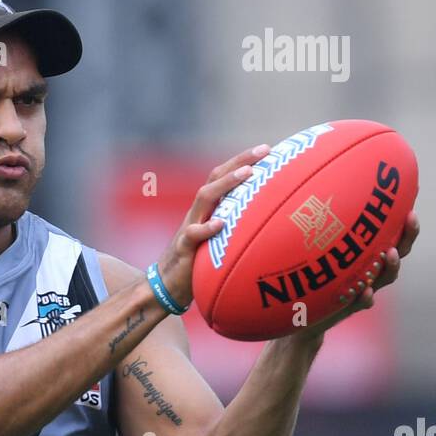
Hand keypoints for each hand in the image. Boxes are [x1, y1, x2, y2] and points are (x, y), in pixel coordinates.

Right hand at [154, 144, 271, 308]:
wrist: (166, 286)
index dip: (243, 160)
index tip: (268, 149)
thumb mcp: (219, 242)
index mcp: (207, 209)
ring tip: (248, 173)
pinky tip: (221, 222)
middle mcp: (198, 212)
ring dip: (226, 183)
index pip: (223, 176)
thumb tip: (269, 226)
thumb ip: (235, 229)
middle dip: (240, 160)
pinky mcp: (183, 248)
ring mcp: (189, 227)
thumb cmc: (198, 265)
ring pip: (205, 198)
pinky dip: (206, 228)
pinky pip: (192, 234)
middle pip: (215, 177)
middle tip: (265, 150)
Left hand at [289, 211, 420, 343]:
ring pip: (387, 276)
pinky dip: (367, 296)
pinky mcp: (351, 305)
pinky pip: (364, 301)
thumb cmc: (313, 275)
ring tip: (389, 253)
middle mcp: (372, 269)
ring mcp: (364, 287)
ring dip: (391, 264)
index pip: (394, 234)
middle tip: (411, 218)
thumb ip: (324, 227)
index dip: (405, 220)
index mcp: (369, 253)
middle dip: (407, 235)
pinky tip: (366, 291)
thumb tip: (315, 186)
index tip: (410, 203)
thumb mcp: (319, 249)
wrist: (305, 314)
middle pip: (398, 251)